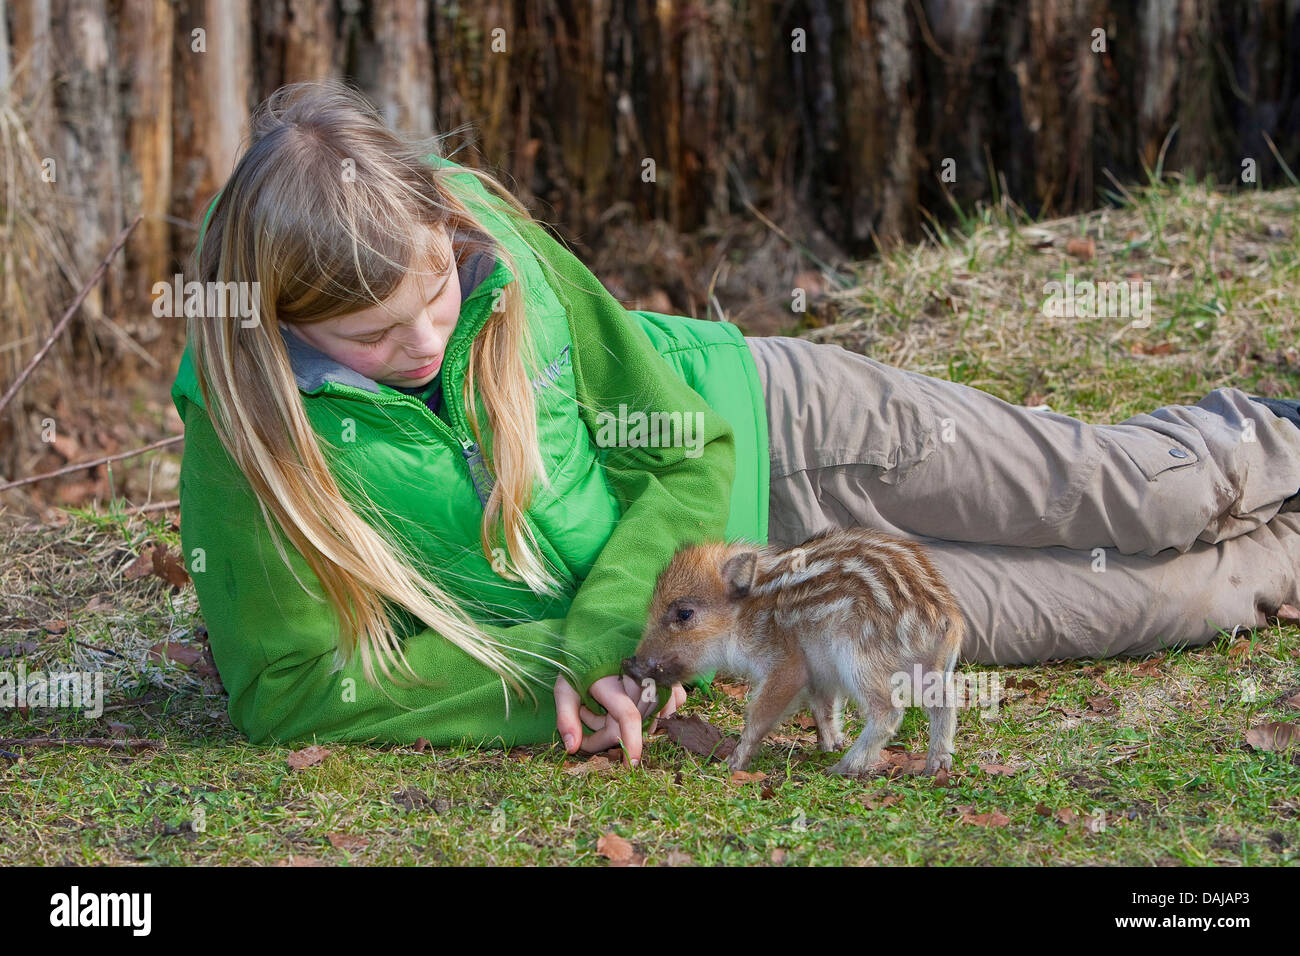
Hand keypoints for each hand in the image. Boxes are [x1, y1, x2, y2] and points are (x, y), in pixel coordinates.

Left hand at [554, 674, 686, 766]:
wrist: (599, 634)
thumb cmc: (580, 662)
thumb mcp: (564, 687)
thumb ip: (566, 717)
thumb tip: (571, 749)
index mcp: (613, 682)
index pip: (628, 718)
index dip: (631, 744)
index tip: (630, 765)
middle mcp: (640, 680)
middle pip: (634, 725)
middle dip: (608, 730)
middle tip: (588, 713)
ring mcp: (658, 678)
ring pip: (652, 718)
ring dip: (629, 722)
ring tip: (604, 704)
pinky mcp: (670, 678)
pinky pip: (671, 706)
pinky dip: (656, 712)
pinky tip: (635, 703)